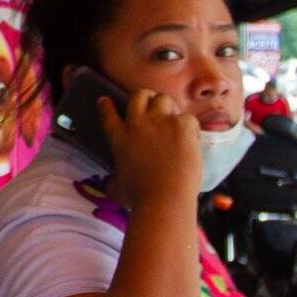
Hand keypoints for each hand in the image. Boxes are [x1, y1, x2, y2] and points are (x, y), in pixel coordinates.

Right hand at [98, 87, 199, 209]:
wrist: (164, 200)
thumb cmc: (140, 199)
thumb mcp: (119, 187)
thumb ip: (115, 180)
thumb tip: (111, 185)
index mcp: (120, 140)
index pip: (109, 116)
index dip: (106, 106)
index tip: (105, 100)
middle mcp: (138, 125)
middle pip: (138, 96)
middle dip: (145, 97)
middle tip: (152, 106)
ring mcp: (160, 122)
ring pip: (163, 99)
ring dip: (167, 107)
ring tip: (173, 121)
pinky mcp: (182, 125)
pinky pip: (188, 118)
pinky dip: (190, 128)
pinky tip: (191, 141)